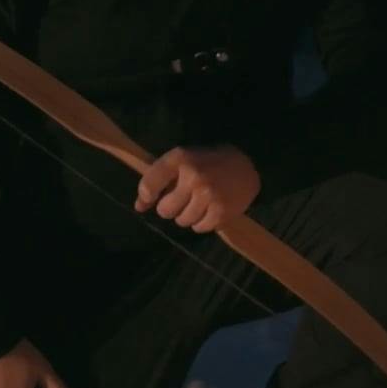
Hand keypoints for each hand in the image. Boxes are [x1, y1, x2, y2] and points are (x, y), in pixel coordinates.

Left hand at [134, 143, 260, 232]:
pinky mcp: (220, 211)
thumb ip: (158, 180)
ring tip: (199, 202)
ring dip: (187, 215)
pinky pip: (199, 228)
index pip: (148, 185)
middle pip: (165, 210)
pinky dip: (202, 222)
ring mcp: (208, 195)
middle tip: (183, 198)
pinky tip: (210, 209)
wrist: (247, 164)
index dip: (146, 196)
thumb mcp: (182, 160)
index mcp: (179, 159)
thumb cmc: (207, 162)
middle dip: (171, 207)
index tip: (150, 199)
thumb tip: (139, 207)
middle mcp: (192, 177)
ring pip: (182, 221)